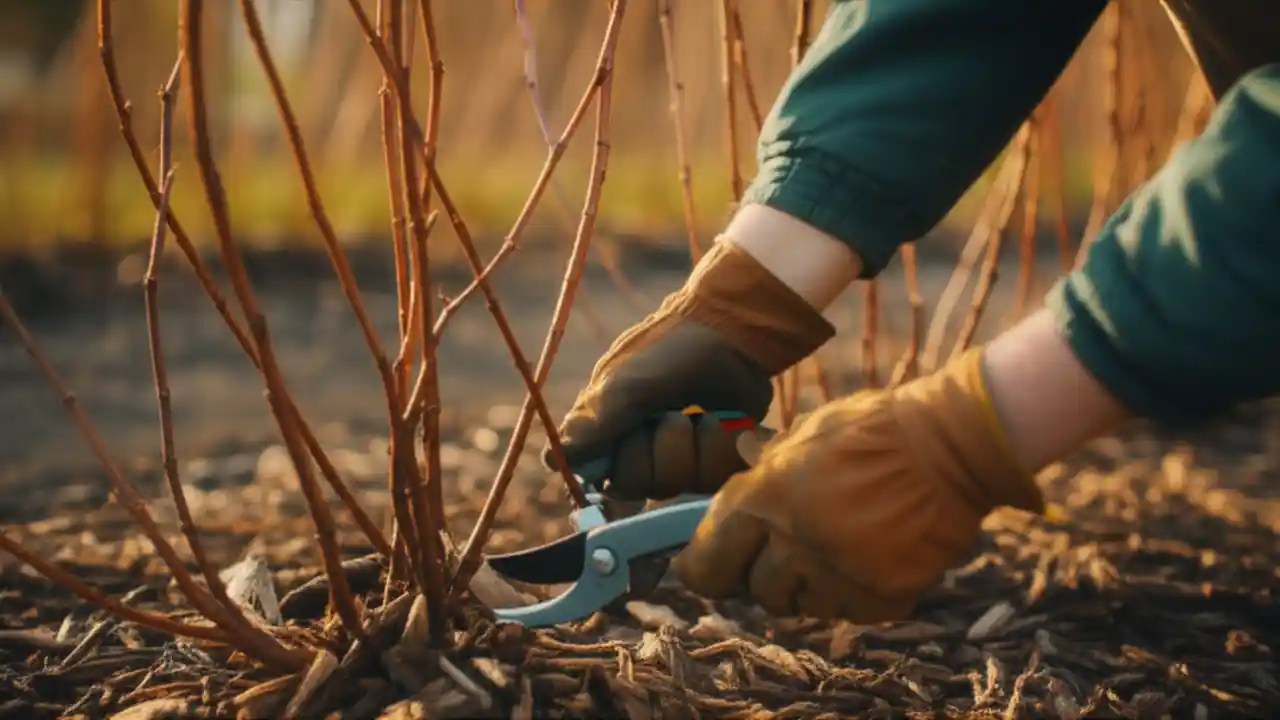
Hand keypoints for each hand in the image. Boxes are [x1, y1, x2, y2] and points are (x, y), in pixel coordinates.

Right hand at [543, 236, 835, 498]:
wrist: (730, 332)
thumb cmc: (669, 350)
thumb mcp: (626, 384)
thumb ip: (593, 425)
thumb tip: (550, 461)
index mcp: (607, 434)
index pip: (599, 482)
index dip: (618, 470)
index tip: (633, 442)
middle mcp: (639, 453)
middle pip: (640, 486)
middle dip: (661, 449)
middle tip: (669, 415)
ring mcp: (680, 460)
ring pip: (681, 484)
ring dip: (696, 444)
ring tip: (702, 415)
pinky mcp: (716, 462)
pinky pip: (717, 479)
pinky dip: (723, 447)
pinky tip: (726, 423)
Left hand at [671, 347, 1045, 622]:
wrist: (949, 447)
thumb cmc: (873, 429)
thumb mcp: (804, 433)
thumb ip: (766, 463)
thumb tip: (739, 459)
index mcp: (762, 502)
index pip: (705, 568)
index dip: (706, 568)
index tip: (710, 565)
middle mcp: (792, 546)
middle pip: (756, 592)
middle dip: (764, 573)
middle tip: (787, 548)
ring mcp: (837, 578)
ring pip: (803, 605)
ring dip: (810, 583)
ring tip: (838, 542)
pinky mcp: (880, 599)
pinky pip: (848, 611)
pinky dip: (854, 592)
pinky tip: (870, 554)